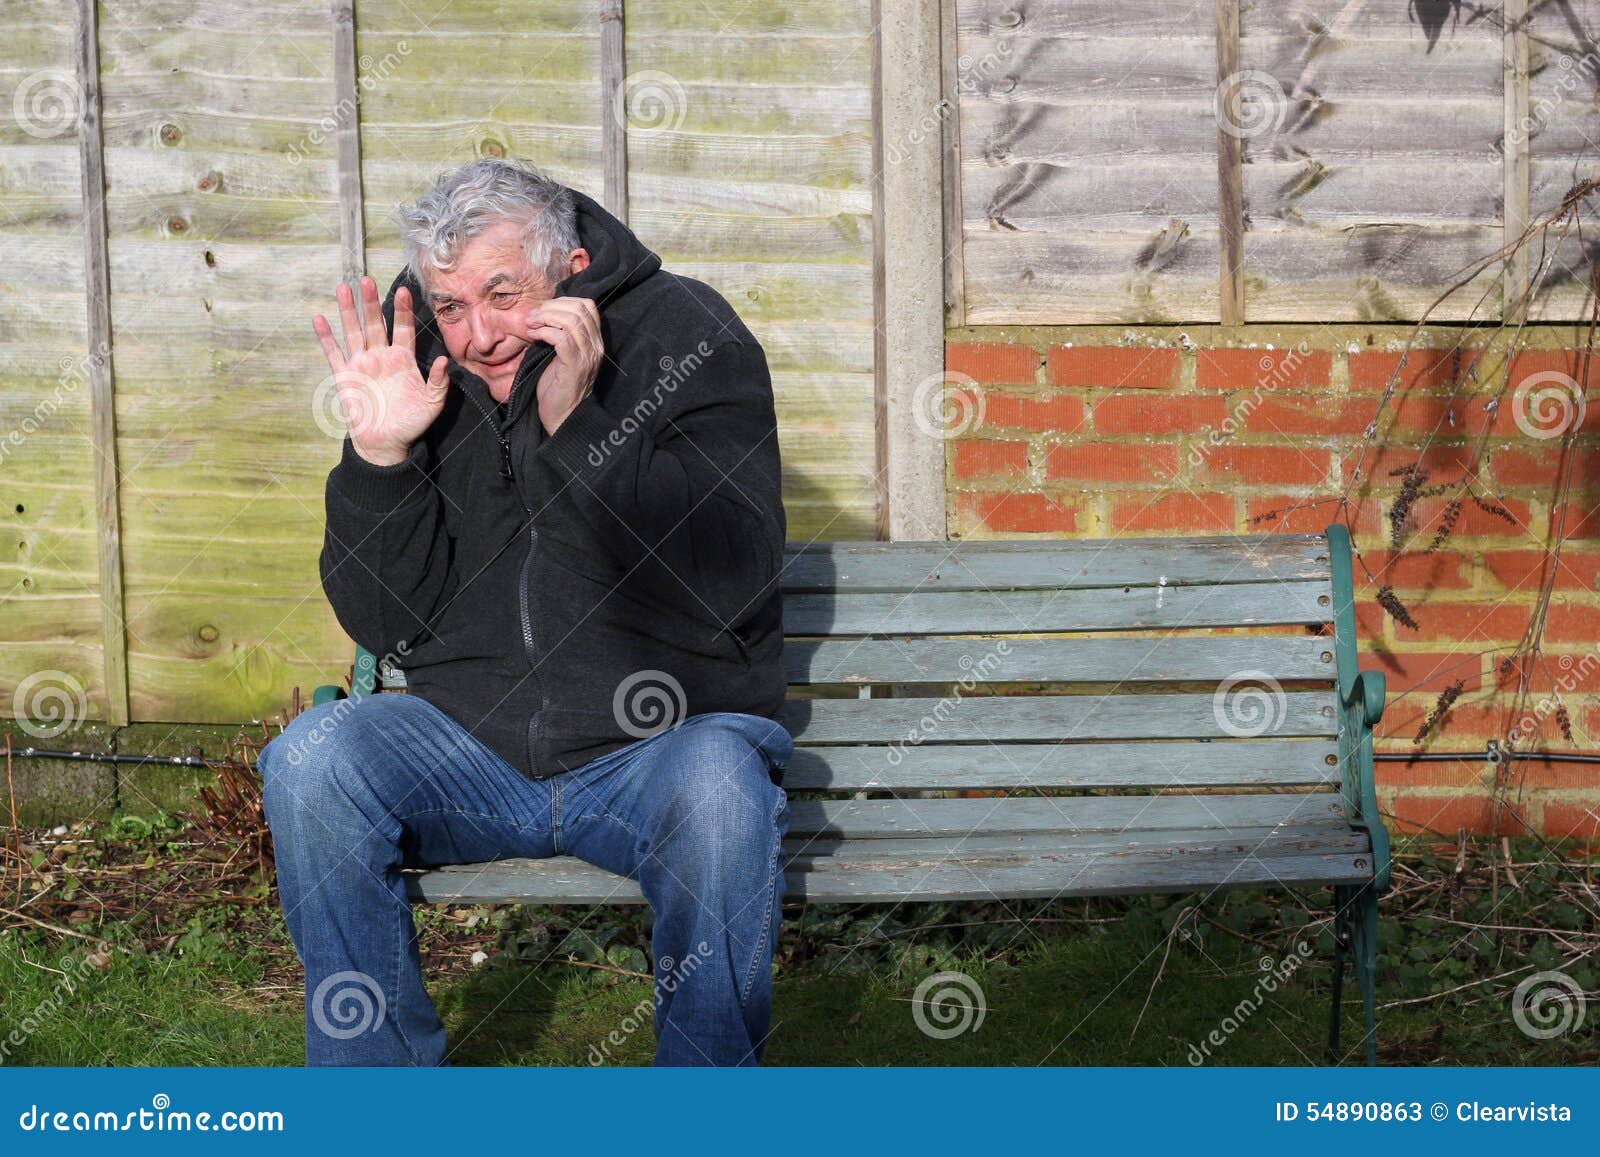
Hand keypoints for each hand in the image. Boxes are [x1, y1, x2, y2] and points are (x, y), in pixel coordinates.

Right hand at [313, 276, 448, 466]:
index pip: (403, 329)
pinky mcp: (344, 375)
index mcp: (403, 359)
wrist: (387, 442)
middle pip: (375, 323)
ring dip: (348, 311)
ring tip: (344, 288)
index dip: (403, 310)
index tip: (404, 291)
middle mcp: (381, 356)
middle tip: (367, 279)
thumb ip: (438, 382)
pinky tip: (319, 319)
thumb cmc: (412, 423)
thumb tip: (444, 360)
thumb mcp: (431, 404)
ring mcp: (361, 363)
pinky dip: (326, 337)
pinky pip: (333, 353)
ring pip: (354, 331)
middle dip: (371, 302)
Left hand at [528, 297, 602, 435]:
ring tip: (531, 325)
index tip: (542, 311)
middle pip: (579, 309)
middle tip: (532, 317)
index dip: (563, 301)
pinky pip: (562, 338)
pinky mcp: (575, 366)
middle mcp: (595, 346)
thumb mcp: (559, 354)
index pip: (587, 306)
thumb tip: (540, 313)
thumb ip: (558, 333)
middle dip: (551, 307)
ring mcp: (587, 356)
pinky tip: (534, 336)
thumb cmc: (557, 386)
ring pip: (571, 320)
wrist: (562, 416)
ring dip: (545, 318)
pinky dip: (544, 332)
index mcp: (594, 341)